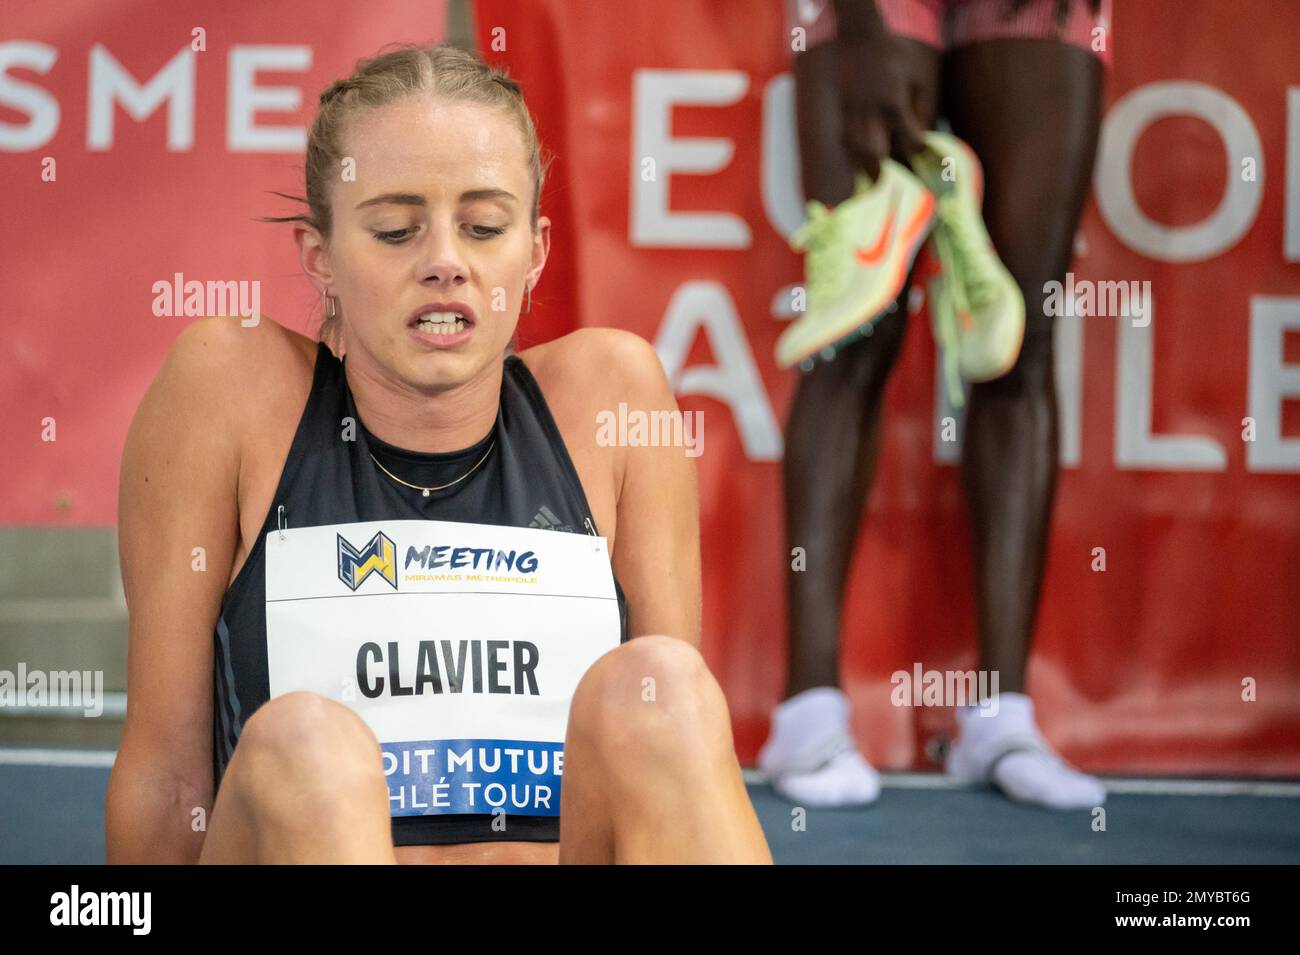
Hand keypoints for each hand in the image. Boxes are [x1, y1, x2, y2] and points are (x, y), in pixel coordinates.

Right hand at [833, 30, 925, 180]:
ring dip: (865, 168)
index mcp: (895, 104)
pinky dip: (853, 154)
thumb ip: (919, 104)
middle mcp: (873, 113)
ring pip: (856, 151)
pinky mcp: (841, 112)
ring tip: (872, 180)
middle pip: (876, 154)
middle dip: (883, 172)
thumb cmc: (892, 56)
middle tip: (889, 183)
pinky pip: (845, 140)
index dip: (918, 148)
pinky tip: (858, 161)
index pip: (911, 140)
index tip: (919, 148)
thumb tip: (919, 129)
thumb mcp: (915, 74)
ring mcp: (853, 114)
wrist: (858, 38)